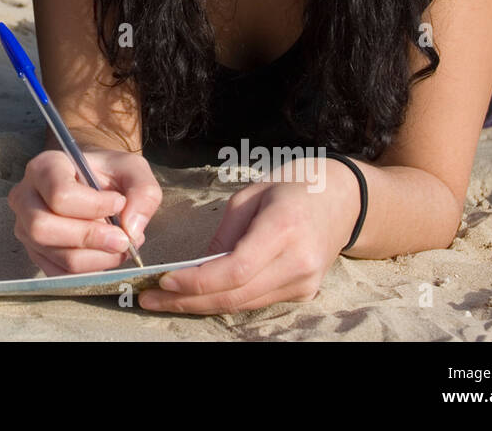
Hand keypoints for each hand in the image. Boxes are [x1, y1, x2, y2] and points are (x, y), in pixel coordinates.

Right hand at [8, 147, 160, 274]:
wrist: (94, 183)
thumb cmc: (108, 174)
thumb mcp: (132, 170)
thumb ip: (142, 192)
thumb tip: (131, 229)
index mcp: (44, 167)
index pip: (59, 195)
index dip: (95, 206)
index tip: (119, 203)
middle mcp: (25, 197)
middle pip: (44, 228)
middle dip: (91, 238)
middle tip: (122, 238)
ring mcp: (25, 228)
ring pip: (57, 256)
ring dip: (97, 257)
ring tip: (120, 245)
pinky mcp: (36, 254)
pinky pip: (61, 274)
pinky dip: (90, 269)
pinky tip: (105, 254)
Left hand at [139, 156, 360, 314]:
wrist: (342, 200)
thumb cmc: (291, 186)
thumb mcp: (250, 195)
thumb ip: (224, 233)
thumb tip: (195, 267)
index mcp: (284, 228)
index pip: (235, 269)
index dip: (196, 281)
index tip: (163, 281)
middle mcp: (298, 261)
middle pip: (236, 295)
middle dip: (187, 301)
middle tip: (148, 299)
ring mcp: (305, 282)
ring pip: (243, 305)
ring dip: (200, 305)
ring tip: (162, 300)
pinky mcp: (304, 293)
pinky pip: (256, 302)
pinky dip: (224, 301)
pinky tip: (196, 297)